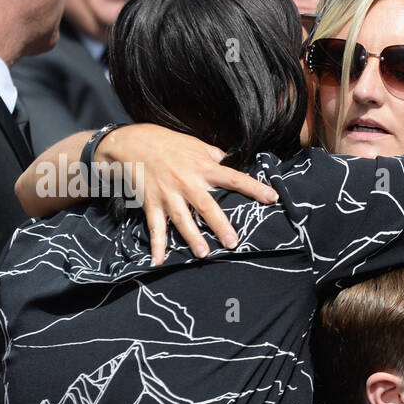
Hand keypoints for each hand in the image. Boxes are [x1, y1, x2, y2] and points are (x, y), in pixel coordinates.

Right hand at [99, 124, 278, 264]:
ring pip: (183, 219)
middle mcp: (186, 182)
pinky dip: (156, 245)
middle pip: (207, 206)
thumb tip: (230, 161)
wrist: (131, 142)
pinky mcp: (151, 203)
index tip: (272, 198)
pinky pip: (155, 227)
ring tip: (204, 254)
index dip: (254, 188)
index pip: (234, 178)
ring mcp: (168, 194)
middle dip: (220, 225)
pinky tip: (159, 261)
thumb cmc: (167, 143)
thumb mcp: (194, 144)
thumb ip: (214, 156)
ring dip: (192, 238)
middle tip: (233, 242)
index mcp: (202, 167)